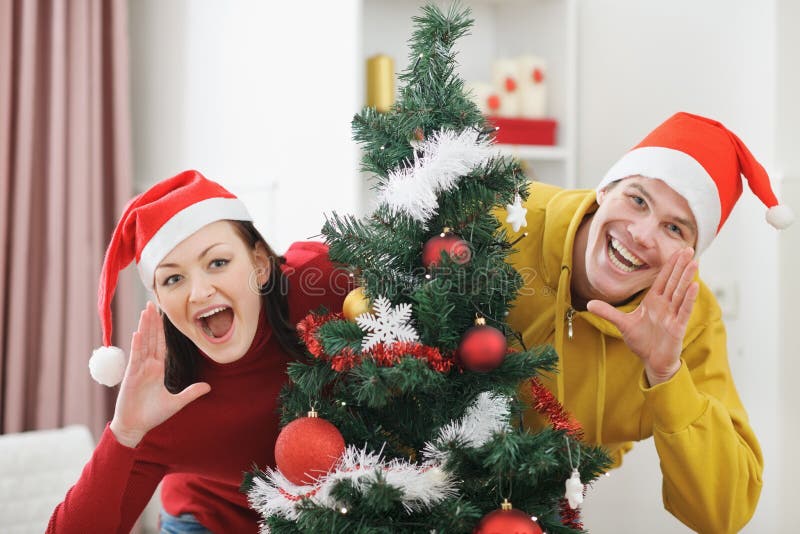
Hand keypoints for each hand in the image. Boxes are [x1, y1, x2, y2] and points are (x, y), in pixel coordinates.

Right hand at [109, 301, 210, 446]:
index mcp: (157, 369)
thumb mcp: (176, 402)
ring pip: (143, 343)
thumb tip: (208, 387)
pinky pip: (135, 357)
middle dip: (152, 321)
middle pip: (151, 339)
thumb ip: (191, 393)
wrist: (135, 427)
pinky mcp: (131, 376)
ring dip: (144, 327)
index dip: (161, 330)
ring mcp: (138, 370)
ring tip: (145, 311)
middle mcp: (147, 366)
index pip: (161, 345)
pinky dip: (137, 345)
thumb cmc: (152, 415)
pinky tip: (138, 332)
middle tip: (152, 303)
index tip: (163, 315)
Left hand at [586, 247, 698, 385]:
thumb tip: (589, 304)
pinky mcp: (677, 327)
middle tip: (689, 249)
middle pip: (673, 281)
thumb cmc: (641, 341)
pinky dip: (689, 298)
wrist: (651, 361)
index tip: (677, 251)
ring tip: (694, 262)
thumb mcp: (623, 324)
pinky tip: (694, 286)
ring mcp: (672, 315)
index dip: (669, 265)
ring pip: (681, 293)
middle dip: (681, 265)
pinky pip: (684, 310)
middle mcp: (665, 305)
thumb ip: (608, 312)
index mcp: (654, 301)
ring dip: (687, 277)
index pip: (662, 279)